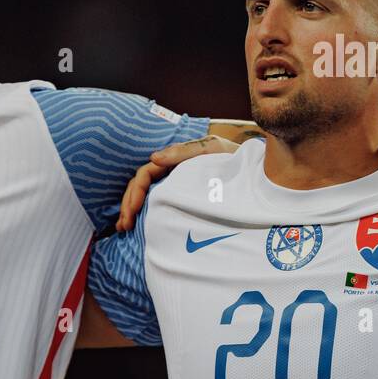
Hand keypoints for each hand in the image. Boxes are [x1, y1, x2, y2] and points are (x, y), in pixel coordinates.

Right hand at [116, 135, 238, 231]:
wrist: (254, 170)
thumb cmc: (232, 158)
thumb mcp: (211, 149)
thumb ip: (184, 152)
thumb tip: (153, 158)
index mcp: (173, 159)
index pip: (145, 173)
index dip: (135, 191)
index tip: (131, 210)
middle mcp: (170, 171)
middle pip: (140, 186)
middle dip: (128, 204)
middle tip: (123, 225)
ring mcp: (175, 184)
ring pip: (146, 196)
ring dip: (132, 210)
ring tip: (123, 228)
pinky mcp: (182, 197)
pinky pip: (159, 204)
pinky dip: (146, 214)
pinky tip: (138, 227)